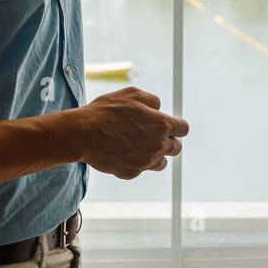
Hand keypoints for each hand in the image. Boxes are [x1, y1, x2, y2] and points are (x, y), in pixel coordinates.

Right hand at [73, 86, 187, 178]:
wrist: (83, 135)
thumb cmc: (106, 111)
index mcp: (162, 125)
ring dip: (156, 155)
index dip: (178, 126)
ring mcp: (145, 162)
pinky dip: (136, 162)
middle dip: (169, 141)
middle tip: (154, 135)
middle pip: (176, 148)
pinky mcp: (132, 173)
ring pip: (161, 163)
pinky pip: (141, 169)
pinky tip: (122, 152)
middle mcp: (158, 145)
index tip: (171, 126)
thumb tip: (158, 108)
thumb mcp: (132, 94)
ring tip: (140, 146)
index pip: (184, 129)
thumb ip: (152, 100)